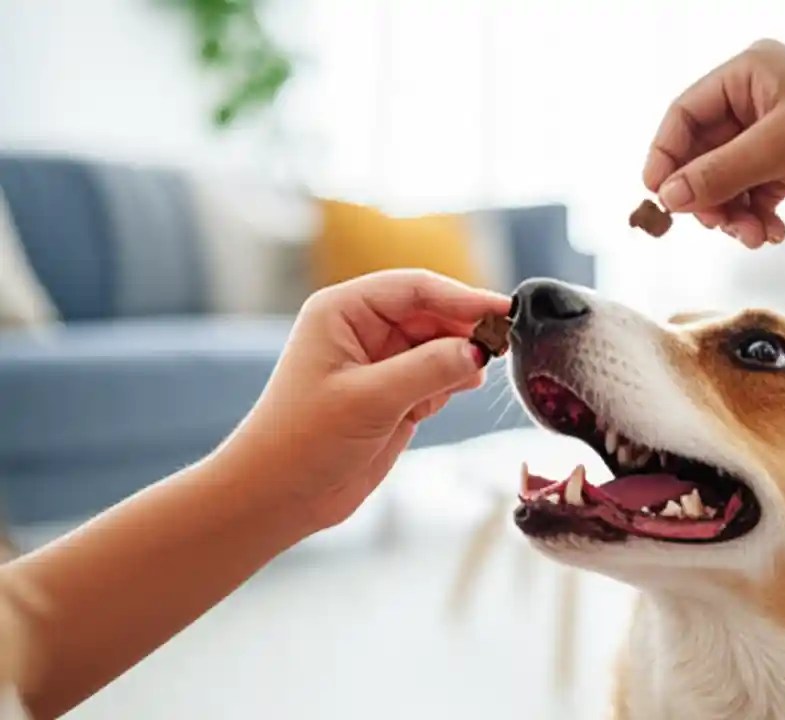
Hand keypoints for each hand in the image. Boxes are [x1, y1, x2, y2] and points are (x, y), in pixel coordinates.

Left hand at [230, 269, 509, 529]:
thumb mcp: (370, 399)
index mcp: (343, 312)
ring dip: (463, 353)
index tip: (501, 311)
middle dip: (466, 326)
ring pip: (438, 343)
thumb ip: (428, 369)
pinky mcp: (393, 395)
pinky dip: (455, 378)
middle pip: (430, 312)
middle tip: (505, 341)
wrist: (278, 497)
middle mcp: (361, 329)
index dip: (461, 296)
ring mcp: (379, 363)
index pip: (414, 288)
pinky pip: (436, 374)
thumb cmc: (302, 441)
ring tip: (489, 365)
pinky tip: (469, 384)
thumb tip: (478, 350)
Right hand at [643, 39, 784, 247]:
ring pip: (728, 180)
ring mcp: (776, 132)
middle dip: (708, 195)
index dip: (666, 156)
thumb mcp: (780, 150)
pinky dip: (758, 216)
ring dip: (733, 213)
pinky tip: (773, 233)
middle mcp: (757, 99)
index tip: (660, 199)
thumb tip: (669, 197)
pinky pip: (755, 193)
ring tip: (753, 237)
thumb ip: (719, 174)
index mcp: (748, 73)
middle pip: (702, 153)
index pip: (684, 114)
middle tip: (719, 226)